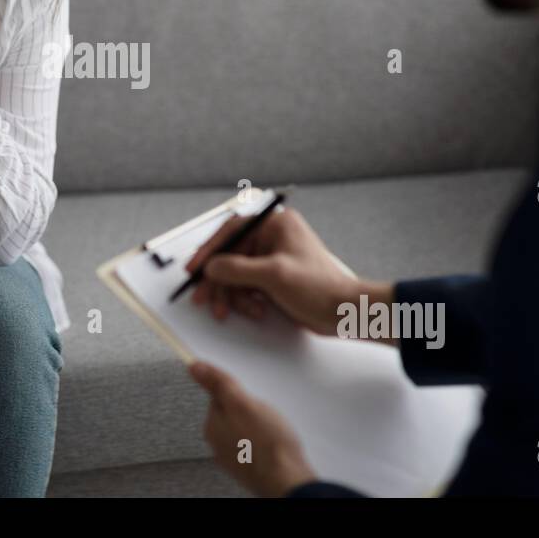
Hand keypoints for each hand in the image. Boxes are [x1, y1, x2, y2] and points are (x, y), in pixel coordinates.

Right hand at [184, 207, 388, 337]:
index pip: (232, 231)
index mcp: (275, 225)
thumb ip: (237, 269)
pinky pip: (246, 287)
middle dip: (218, 281)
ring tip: (231, 312)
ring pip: (235, 275)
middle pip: (230, 256)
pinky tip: (256, 311)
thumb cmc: (318, 287)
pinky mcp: (273, 279)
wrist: (344, 312)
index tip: (194, 268)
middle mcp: (272, 238)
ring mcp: (272, 259)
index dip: (209, 250)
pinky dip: (245, 301)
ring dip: (232, 295)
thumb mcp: (274, 275)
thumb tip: (210, 267)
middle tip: (203, 298)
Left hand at [189, 360, 316, 495]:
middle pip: (232, 415)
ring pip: (243, 432)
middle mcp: (217, 445)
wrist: (286, 479)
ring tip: (272, 430)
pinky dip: (262, 444)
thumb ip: (218, 384)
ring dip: (256, 428)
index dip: (239, 394)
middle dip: (248, 411)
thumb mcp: (241, 403)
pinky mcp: (249, 469)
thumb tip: (193, 366)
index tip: (252, 399)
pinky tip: (274, 445)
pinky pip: (253, 448)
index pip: (219, 398)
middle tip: (265, 415)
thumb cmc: (266, 441)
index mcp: (212, 427)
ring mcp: (233, 459)